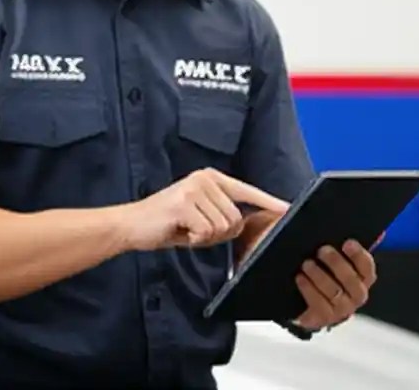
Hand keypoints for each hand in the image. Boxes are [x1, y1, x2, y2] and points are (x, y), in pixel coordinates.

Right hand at [121, 168, 289, 251]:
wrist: (131, 225)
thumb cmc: (166, 223)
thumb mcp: (199, 214)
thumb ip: (222, 214)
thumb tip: (246, 223)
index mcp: (211, 178)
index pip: (247, 190)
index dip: (267, 203)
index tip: (286, 210)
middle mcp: (205, 179)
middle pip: (236, 219)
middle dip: (218, 233)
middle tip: (194, 229)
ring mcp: (194, 190)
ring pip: (223, 227)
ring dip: (205, 238)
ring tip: (186, 229)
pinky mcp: (184, 204)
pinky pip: (206, 233)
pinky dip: (194, 240)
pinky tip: (179, 232)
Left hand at [292, 236, 379, 330]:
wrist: (295, 296)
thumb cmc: (319, 268)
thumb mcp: (329, 253)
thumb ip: (342, 241)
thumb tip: (370, 231)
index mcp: (362, 278)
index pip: (368, 267)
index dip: (359, 255)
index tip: (347, 243)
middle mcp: (355, 296)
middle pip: (352, 281)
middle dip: (337, 264)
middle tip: (322, 250)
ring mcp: (340, 310)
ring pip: (335, 293)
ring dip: (321, 277)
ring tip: (307, 264)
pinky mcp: (322, 319)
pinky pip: (319, 306)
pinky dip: (309, 291)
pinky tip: (300, 279)